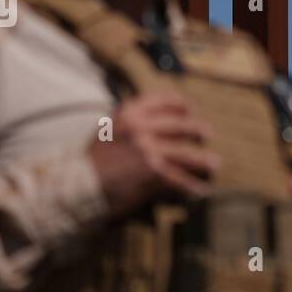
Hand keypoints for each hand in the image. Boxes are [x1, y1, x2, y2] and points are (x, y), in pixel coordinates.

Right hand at [87, 92, 220, 215]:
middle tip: (206, 135)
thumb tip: (153, 124)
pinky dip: (193, 187)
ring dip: (204, 161)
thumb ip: (129, 125)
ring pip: (188, 154)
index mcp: (129, 112)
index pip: (163, 100)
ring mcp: (150, 149)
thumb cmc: (90, 161)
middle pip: (182, 125)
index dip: (181, 104)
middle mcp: (142, 127)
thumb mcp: (108, 131)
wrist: (78, 185)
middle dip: (198, 131)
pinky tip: (201, 191)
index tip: (190, 108)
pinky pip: (181, 180)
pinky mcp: (155, 173)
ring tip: (213, 165)